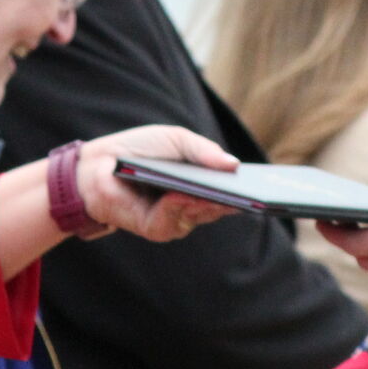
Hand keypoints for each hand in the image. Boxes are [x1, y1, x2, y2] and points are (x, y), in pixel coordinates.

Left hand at [78, 127, 238, 241]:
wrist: (99, 163)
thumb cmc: (139, 149)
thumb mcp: (177, 140)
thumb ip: (204, 151)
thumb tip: (234, 164)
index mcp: (201, 183)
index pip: (230, 190)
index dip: (248, 189)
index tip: (268, 186)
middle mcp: (192, 204)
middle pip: (222, 206)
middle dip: (237, 200)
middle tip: (254, 194)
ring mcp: (176, 219)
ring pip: (201, 215)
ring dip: (209, 204)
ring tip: (223, 193)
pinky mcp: (156, 228)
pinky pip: (174, 221)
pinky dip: (179, 207)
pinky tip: (183, 196)